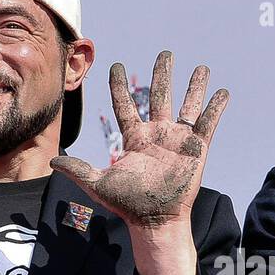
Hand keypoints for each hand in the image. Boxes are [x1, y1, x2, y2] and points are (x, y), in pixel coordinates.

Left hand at [50, 51, 227, 227]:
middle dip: (163, 73)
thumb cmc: (128, 205)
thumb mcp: (98, 184)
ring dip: (195, 86)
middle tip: (166, 54)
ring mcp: (179, 139)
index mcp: (135, 137)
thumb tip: (52, 161)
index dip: (119, 84)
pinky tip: (222, 92)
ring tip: (201, 68)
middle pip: (161, 95)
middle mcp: (157, 133)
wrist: (156, 220)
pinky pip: (208, 122)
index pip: (126, 103)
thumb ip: (78, 169)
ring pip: (188, 104)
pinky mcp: (197, 148)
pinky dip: (216, 107)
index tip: (116, 65)